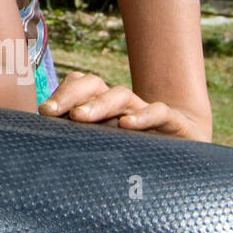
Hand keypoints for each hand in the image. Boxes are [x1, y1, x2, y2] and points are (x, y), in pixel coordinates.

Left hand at [39, 71, 208, 139]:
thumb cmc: (138, 148)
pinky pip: (159, 112)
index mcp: (102, 105)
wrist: (188, 146)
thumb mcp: (107, 144)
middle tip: (52, 112)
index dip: (61, 93)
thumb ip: (81, 140)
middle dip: (71, 95)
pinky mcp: (173, 122)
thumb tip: (46, 144)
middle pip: (93, 85)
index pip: (79, 86)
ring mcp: (145, 110)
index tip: (44, 112)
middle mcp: (121, 103)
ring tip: (80, 117)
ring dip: (98, 104)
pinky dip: (143, 116)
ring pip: (121, 95)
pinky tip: (127, 124)